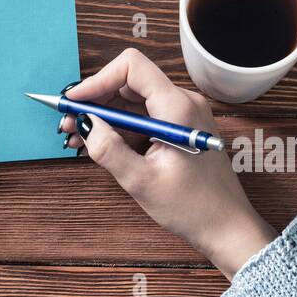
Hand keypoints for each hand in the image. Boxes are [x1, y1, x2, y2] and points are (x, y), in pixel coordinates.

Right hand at [61, 49, 275, 278]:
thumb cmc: (193, 208)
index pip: (131, 67)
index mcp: (177, 107)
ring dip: (103, 117)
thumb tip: (84, 123)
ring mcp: (183, 115)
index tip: (73, 102)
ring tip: (76, 139)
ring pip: (133, 102)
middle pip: (129, 83)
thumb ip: (108, 149)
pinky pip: (144, 117)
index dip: (97, 81)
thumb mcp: (142, 181)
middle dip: (94, 102)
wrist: (229, 228)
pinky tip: (98, 145)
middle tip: (67, 125)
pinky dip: (120, 128)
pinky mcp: (180, 128)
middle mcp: (183, 102)